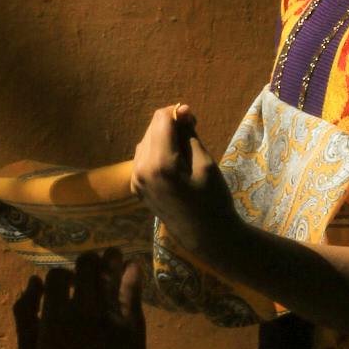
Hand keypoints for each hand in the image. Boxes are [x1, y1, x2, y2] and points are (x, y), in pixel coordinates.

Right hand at [13, 251, 145, 348]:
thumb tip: (34, 280)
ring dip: (110, 259)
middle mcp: (82, 312)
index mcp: (53, 317)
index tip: (68, 286)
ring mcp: (109, 316)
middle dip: (86, 263)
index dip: (61, 276)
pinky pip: (133, 286)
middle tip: (90, 268)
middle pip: (86, 264)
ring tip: (112, 257)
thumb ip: (24, 313)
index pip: (57, 275)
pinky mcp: (132, 324)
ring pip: (111, 270)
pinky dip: (131, 271)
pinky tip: (131, 267)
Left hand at [130, 102, 237, 260]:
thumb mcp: (205, 163)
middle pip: (151, 129)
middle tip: (192, 134)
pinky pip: (144, 157)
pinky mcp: (137, 186)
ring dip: (164, 138)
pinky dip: (157, 152)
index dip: (177, 113)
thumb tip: (180, 111)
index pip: (160, 120)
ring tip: (185, 151)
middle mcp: (140, 170)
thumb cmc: (212, 201)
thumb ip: (188, 135)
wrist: (206, 237)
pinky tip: (174, 162)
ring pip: (146, 142)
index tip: (194, 120)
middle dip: (170, 126)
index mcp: (159, 163)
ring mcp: (136, 180)